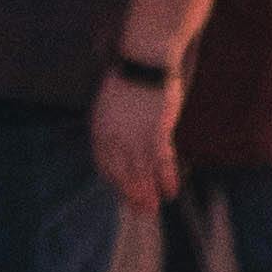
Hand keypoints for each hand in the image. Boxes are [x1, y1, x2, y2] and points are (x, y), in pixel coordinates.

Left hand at [91, 68, 178, 213]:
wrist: (144, 60)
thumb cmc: (130, 76)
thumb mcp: (113, 103)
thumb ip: (116, 124)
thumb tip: (123, 138)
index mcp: (100, 130)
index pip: (105, 165)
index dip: (115, 181)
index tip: (124, 192)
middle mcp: (115, 139)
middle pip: (123, 174)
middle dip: (132, 194)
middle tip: (141, 211)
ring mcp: (135, 138)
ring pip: (141, 174)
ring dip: (148, 194)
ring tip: (155, 208)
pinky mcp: (156, 134)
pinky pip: (162, 164)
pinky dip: (167, 179)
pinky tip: (171, 191)